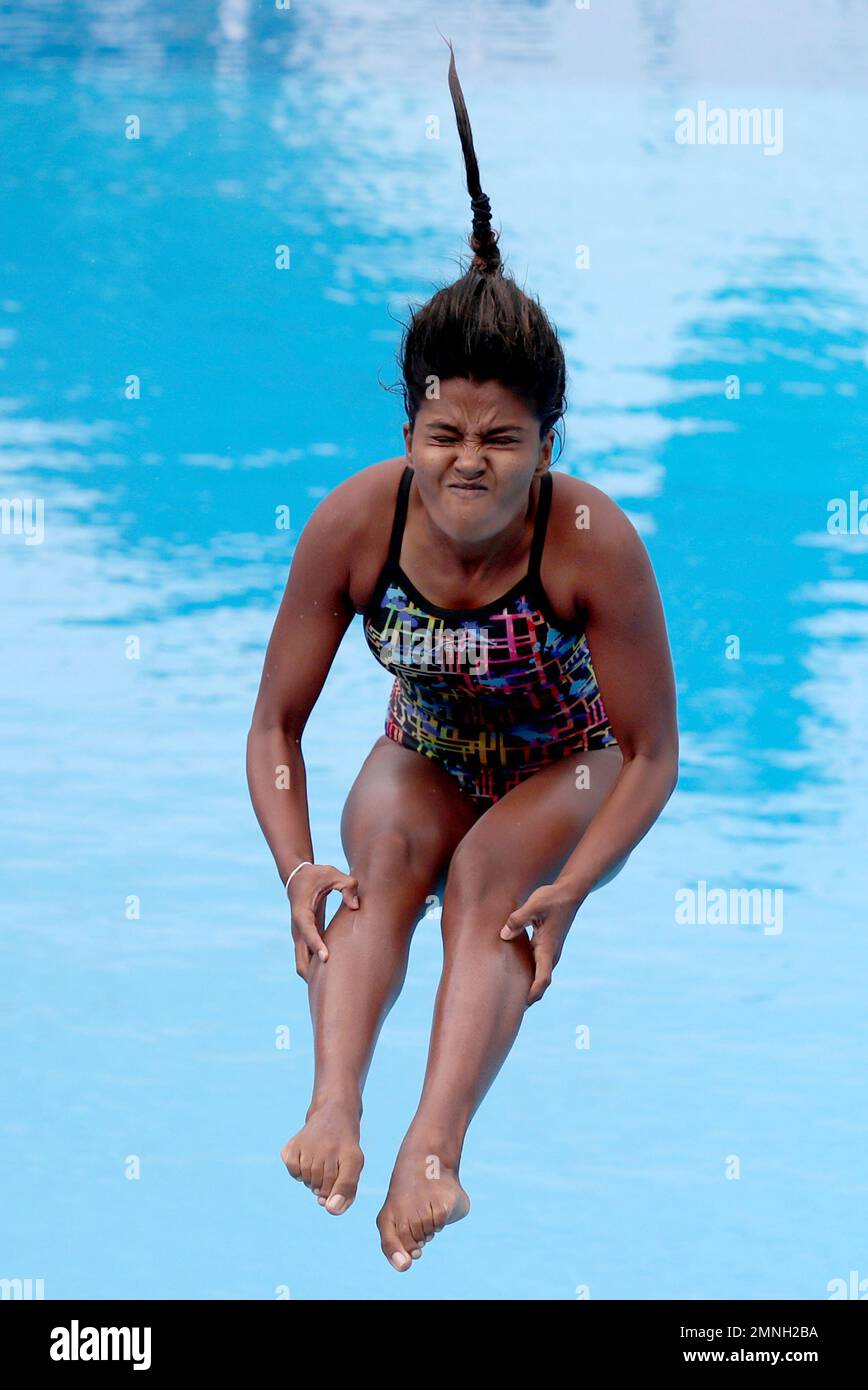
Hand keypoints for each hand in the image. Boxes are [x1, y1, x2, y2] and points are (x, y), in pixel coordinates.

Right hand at [287, 862, 359, 980]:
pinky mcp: (306, 940)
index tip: (326, 959)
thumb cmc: (317, 875)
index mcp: (302, 913)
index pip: (308, 932)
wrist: (297, 878)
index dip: (317, 945)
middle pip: (301, 960)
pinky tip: (334, 981)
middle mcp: (298, 929)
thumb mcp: (332, 873)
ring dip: (315, 978)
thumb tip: (355, 906)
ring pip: (303, 965)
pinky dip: (317, 973)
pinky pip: (309, 961)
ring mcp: (300, 937)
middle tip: (331, 988)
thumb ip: (347, 886)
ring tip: (334, 992)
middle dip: (313, 975)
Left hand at [500, 882, 580, 1004]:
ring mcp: (549, 952)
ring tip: (508, 999)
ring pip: (538, 976)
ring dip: (527, 987)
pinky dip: (527, 976)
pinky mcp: (546, 947)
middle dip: (527, 998)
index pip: (543, 979)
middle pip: (539, 984)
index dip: (532, 994)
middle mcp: (550, 955)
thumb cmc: (551, 899)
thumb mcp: (533, 905)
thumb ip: (518, 920)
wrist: (569, 893)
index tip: (521, 1006)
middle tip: (508, 1011)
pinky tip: (512, 977)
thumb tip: (504, 935)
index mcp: (548, 949)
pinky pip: (536, 967)